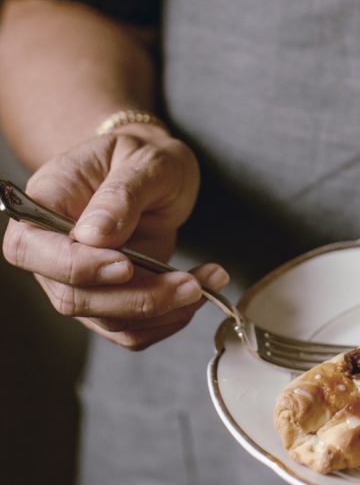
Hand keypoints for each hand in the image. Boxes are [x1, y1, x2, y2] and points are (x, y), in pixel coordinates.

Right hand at [2, 126, 228, 349]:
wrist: (153, 171)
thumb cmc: (142, 157)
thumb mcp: (144, 160)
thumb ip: (121, 194)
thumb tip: (94, 235)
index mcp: (44, 202)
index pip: (31, 248)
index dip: (73, 266)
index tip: (125, 264)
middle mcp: (52, 249)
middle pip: (71, 297)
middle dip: (135, 298)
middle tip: (188, 283)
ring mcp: (79, 281)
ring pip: (106, 319)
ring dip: (159, 311)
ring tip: (203, 283)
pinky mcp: (109, 299)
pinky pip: (130, 328)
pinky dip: (167, 319)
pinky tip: (199, 291)